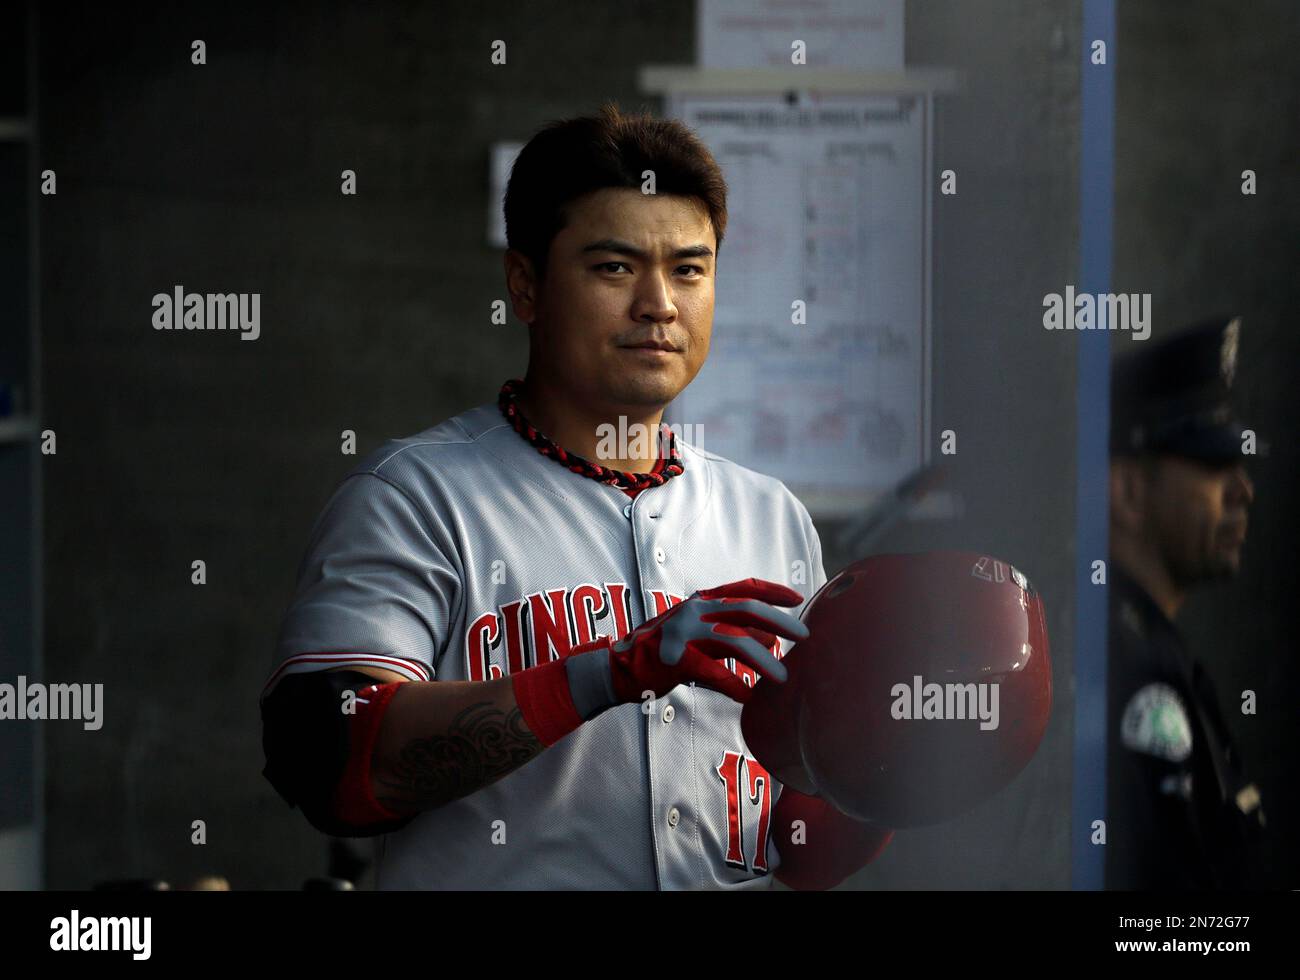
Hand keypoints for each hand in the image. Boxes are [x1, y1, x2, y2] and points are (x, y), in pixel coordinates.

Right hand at [563, 577, 809, 717]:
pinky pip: (712, 673)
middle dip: (779, 621)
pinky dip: (733, 685)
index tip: (798, 598)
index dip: (772, 591)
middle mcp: (695, 610)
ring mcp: (684, 632)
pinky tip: (748, 697)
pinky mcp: (675, 658)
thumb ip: (730, 630)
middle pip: (745, 610)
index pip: (743, 587)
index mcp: (701, 601)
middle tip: (804, 635)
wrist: (618, 668)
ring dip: (762, 659)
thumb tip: (769, 637)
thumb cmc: (662, 651)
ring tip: (782, 677)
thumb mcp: (698, 632)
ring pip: (733, 641)